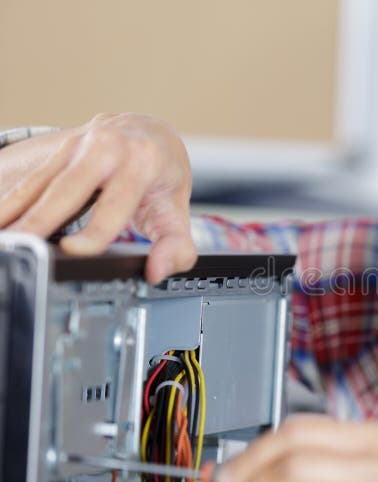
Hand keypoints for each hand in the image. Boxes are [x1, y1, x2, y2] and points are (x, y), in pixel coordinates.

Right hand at [0, 113, 195, 283]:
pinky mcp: (59, 152)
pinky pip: (32, 180)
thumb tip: (156, 272)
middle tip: (21, 247)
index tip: (75, 251)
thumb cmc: (164, 175)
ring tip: (4, 239)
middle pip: (68, 189)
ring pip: (42, 183)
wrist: (150, 132)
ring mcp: (78, 145)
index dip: (97, 230)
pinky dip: (13, 202)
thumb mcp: (178, 210)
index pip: (116, 202)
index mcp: (141, 162)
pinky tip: (2, 221)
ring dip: (15, 211)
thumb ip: (176, 246)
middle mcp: (107, 147)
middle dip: (40, 220)